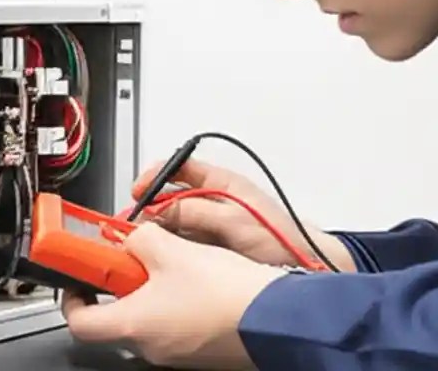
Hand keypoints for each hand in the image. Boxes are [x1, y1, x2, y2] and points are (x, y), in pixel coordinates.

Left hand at [62, 222, 284, 368]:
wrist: (278, 319)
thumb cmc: (227, 295)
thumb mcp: (173, 250)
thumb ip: (141, 238)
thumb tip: (130, 236)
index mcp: (132, 326)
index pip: (79, 321)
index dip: (73, 295)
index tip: (80, 274)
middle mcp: (151, 347)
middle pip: (117, 314)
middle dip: (122, 280)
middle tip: (132, 254)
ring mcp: (177, 352)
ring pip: (150, 316)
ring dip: (153, 287)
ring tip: (175, 260)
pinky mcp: (201, 349)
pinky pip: (177, 322)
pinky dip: (177, 299)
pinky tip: (198, 278)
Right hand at [132, 158, 355, 270]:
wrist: (304, 268)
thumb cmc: (280, 236)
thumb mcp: (232, 219)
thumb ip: (194, 210)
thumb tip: (159, 209)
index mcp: (219, 182)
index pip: (177, 168)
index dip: (154, 176)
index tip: (137, 189)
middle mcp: (210, 201)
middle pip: (167, 197)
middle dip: (147, 208)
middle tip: (132, 222)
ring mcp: (208, 227)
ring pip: (170, 224)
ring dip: (154, 231)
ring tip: (141, 242)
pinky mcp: (208, 252)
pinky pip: (179, 246)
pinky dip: (166, 250)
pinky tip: (158, 257)